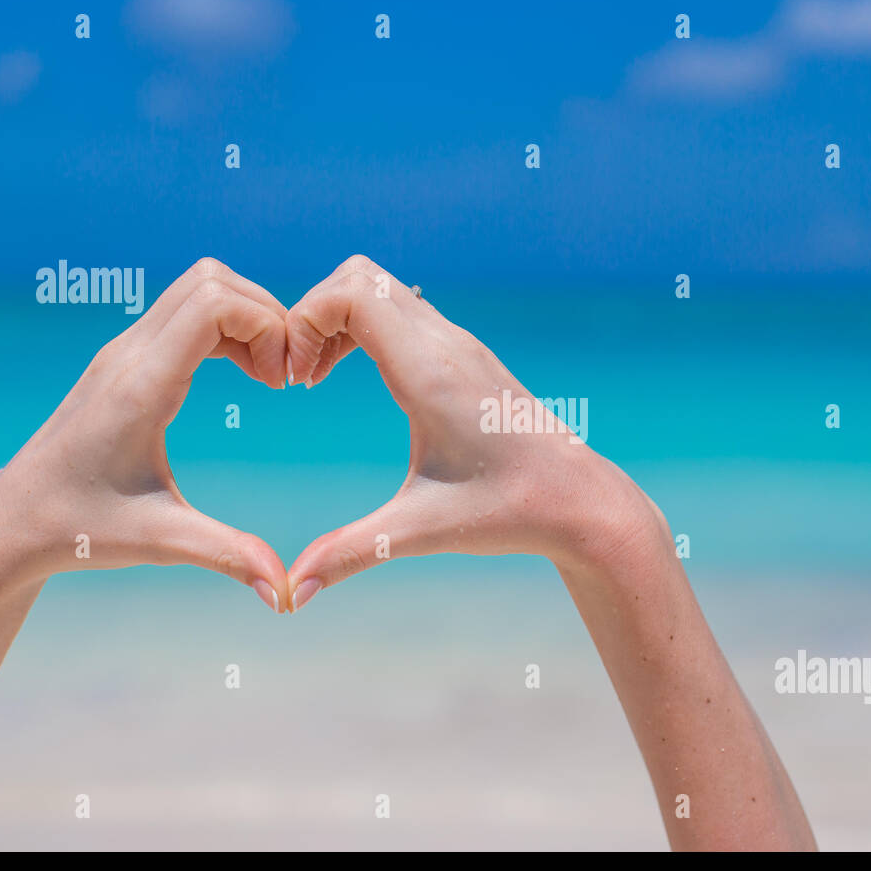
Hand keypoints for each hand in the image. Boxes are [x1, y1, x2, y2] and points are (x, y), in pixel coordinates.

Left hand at [0, 258, 290, 610]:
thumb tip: (287, 593)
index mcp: (141, 386)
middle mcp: (130, 353)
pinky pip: (188, 310)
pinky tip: (245, 376)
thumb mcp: (161, 542)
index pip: (214, 303)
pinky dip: (229, 327)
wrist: (13, 522)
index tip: (283, 385)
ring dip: (248, 317)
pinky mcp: (126, 358)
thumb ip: (230, 556)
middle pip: (213, 279)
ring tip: (270, 377)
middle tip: (285, 378)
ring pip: (201, 286)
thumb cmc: (80, 530)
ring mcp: (125, 350)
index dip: (268, 327)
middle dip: (267, 316)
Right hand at [283, 255, 664, 609]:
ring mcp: (461, 343)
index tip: (292, 381)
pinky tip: (355, 377)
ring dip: (338, 319)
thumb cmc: (509, 512)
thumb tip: (289, 595)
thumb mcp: (420, 531)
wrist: (581, 500)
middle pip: (359, 275)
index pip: (350, 293)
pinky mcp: (469, 354)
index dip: (302, 321)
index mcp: (431, 373)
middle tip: (297, 374)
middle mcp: (447, 344)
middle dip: (311, 312)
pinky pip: (403, 310)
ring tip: (315, 376)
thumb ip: (349, 555)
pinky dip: (366, 327)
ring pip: (382, 287)